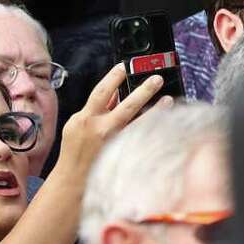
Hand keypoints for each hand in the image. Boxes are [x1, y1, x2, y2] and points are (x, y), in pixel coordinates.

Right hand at [54, 65, 167, 181]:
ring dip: (157, 110)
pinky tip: (166, 122)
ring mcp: (117, 142)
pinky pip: (143, 137)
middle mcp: (103, 129)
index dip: (113, 78)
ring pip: (142, 123)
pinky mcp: (126, 152)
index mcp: (87, 118)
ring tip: (169, 99)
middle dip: (144, 90)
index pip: (102, 93)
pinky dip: (154, 128)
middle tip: (157, 79)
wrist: (75, 176)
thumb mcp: (78, 123)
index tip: (124, 66)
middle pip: (128, 105)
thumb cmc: (75, 147)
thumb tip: (115, 93)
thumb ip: (97, 108)